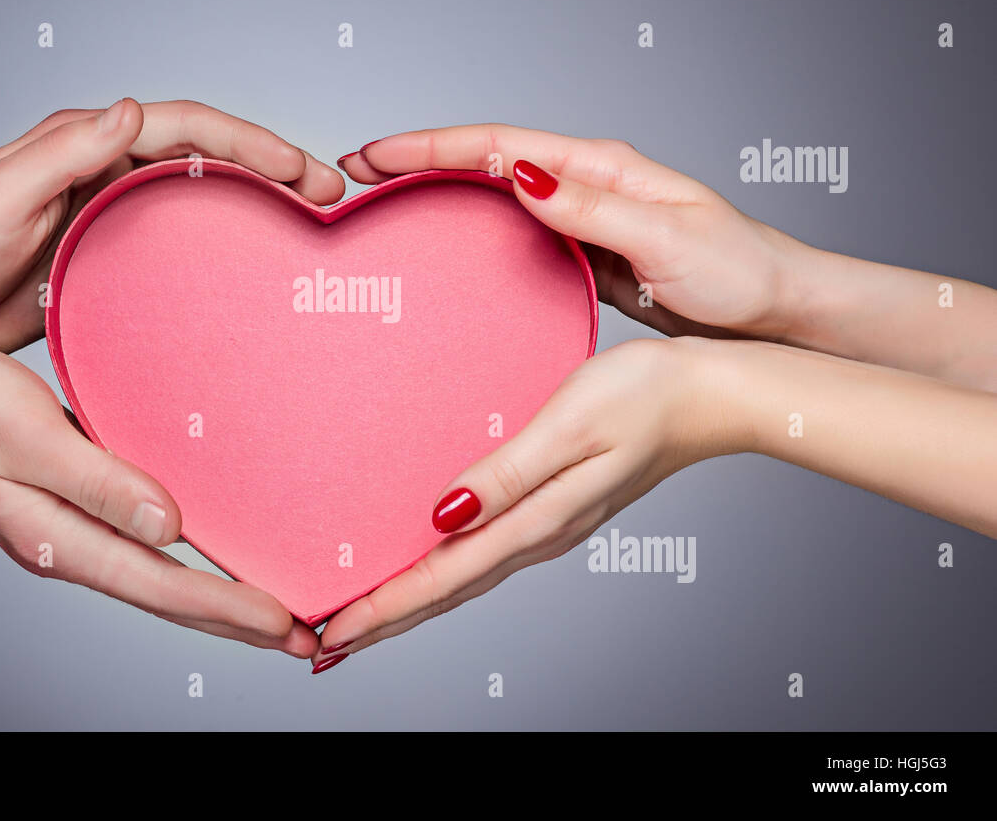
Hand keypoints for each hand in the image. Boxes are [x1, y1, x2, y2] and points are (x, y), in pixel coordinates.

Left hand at [0, 99, 345, 352]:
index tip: (299, 167)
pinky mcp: (111, 252)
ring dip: (257, 202)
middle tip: (329, 195)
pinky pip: (180, 237)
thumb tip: (133, 111)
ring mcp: (110, 209)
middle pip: (206, 154)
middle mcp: (103, 166)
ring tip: (310, 225)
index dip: (247, 141)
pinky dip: (224, 240)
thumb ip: (61, 153)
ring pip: (201, 193)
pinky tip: (252, 266)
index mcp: (83, 141)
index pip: (183, 126)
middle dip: (273, 166)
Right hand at [0, 337, 318, 656]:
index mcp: (60, 539)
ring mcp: (68, 530)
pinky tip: (204, 550)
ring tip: (271, 612)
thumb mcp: (30, 437)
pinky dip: (184, 559)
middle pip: (167, 598)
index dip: (227, 607)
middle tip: (305, 642)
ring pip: (157, 576)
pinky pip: (140, 543)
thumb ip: (101, 483)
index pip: (162, 586)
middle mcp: (70, 545)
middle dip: (236, 622)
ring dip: (215, 597)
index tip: (286, 624)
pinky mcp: (70, 503)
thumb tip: (171, 527)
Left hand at [313, 337, 723, 665]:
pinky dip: (444, 572)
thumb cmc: (645, 398)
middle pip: (447, 593)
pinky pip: (485, 554)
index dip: (384, 608)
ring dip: (412, 602)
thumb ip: (506, 475)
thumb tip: (442, 518)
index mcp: (537, 521)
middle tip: (329, 646)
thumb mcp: (569, 426)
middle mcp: (539, 535)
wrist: (711, 395)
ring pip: (464, 578)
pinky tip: (432, 562)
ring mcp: (549, 526)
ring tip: (367, 617)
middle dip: (386, 621)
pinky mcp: (555, 507)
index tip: (332, 634)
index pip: (442, 577)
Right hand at [339, 125, 807, 340]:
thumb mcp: (665, 237)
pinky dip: (473, 236)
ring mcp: (582, 220)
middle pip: (486, 162)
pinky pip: (516, 238)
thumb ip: (591, 208)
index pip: (500, 145)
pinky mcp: (584, 256)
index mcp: (602, 167)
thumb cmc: (738, 272)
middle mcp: (586, 185)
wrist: (774, 312)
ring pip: (494, 198)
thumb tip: (520, 173)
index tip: (377, 154)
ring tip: (385, 205)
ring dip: (439, 196)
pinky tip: (447, 251)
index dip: (433, 146)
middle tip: (358, 175)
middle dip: (420, 162)